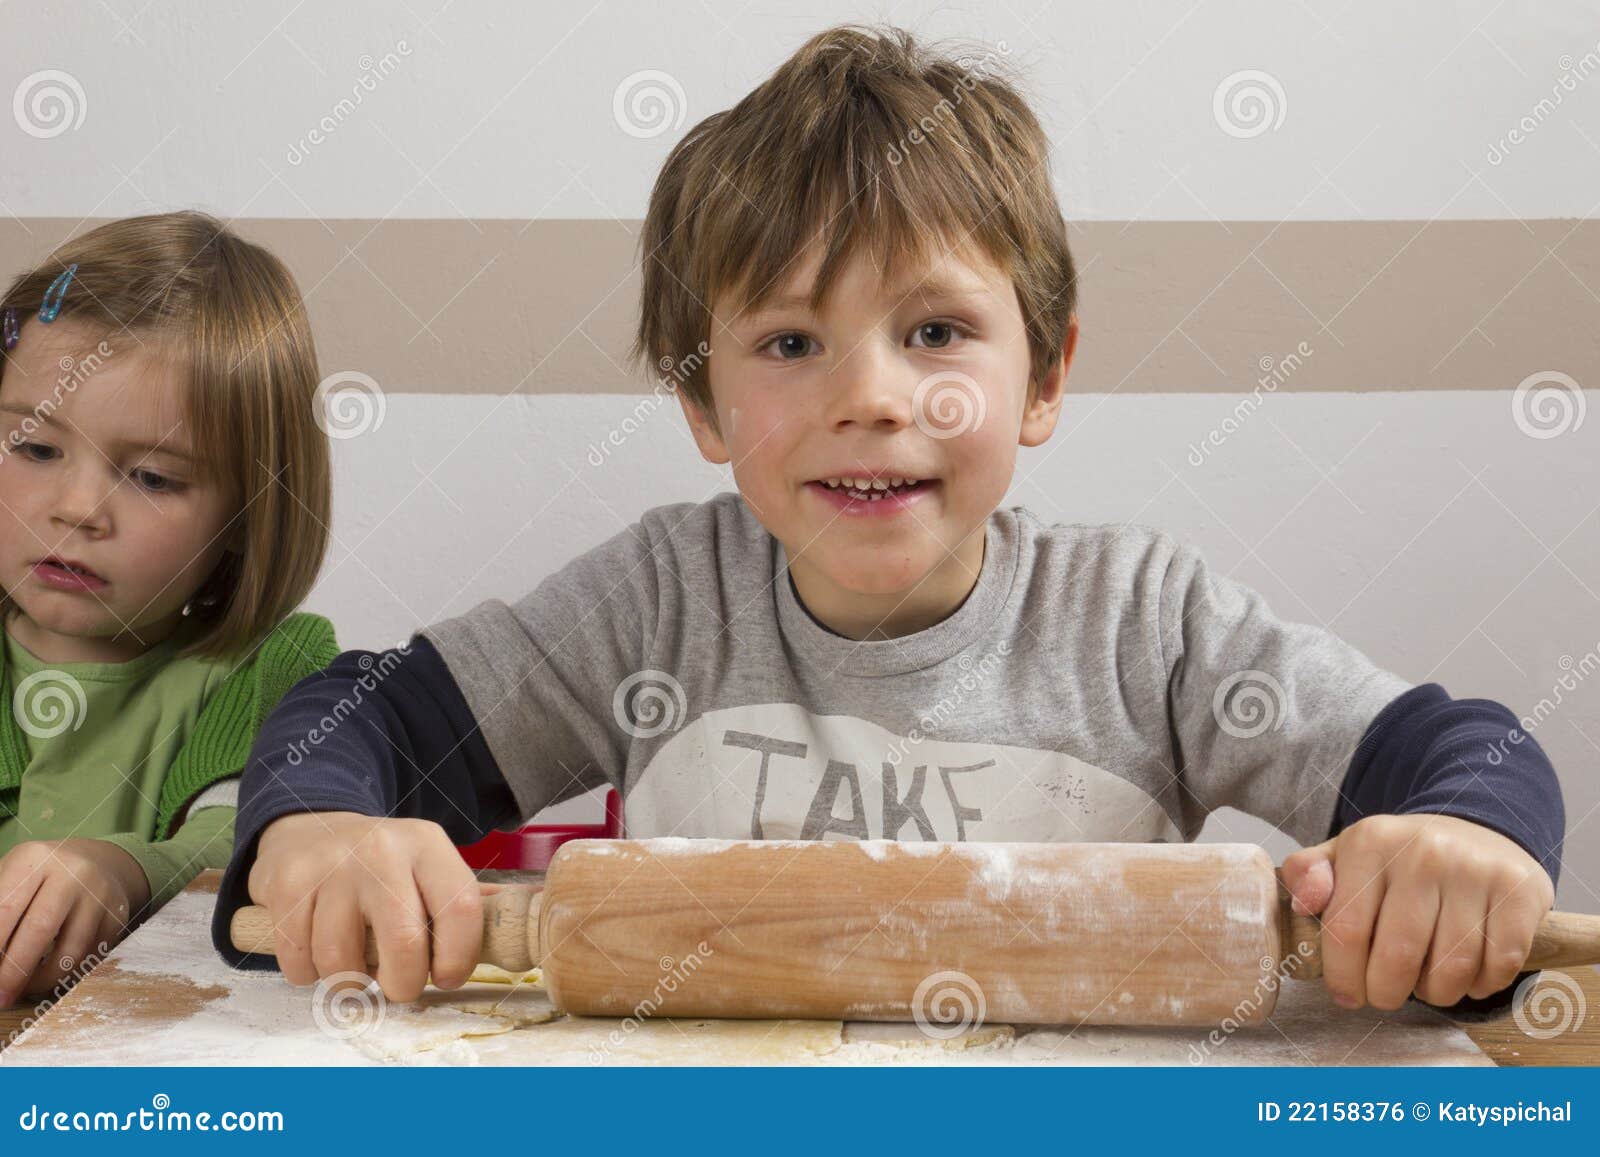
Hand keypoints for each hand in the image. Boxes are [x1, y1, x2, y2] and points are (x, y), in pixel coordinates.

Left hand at [0, 837, 149, 1005]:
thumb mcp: (12, 878)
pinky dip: (68, 973)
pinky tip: (51, 976)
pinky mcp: (118, 913)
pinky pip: (91, 956)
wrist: (94, 861)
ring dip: (42, 980)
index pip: (5, 909)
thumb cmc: (38, 878)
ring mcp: (99, 892)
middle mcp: (72, 871)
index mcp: (34, 858)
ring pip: (71, 950)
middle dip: (15, 972)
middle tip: (0, 998)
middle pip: (39, 930)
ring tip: (25, 989)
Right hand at [248, 812, 482, 1001]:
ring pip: (342, 960)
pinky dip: (307, 973)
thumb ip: (467, 902)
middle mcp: (382, 849)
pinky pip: (299, 960)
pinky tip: (317, 951)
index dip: (458, 959)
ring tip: (355, 965)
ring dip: (349, 982)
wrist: (309, 829)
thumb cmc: (381, 866)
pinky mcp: (287, 884)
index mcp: (427, 845)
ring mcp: (331, 865)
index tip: (446, 977)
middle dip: (404, 984)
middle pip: (404, 943)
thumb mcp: (428, 867)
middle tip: (399, 986)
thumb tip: (524, 926)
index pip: (461, 910)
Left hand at [1281, 813, 1554, 1010]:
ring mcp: (1475, 870)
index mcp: (1372, 842)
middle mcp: (1423, 852)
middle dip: (1385, 993)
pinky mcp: (1520, 892)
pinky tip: (1466, 974)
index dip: (1343, 976)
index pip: (1346, 929)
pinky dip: (1480, 985)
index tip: (1346, 995)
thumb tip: (1303, 905)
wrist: (1477, 833)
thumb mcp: (1346, 855)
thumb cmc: (1399, 860)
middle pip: (1397, 956)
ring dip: (1435, 994)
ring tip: (1424, 984)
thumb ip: (1308, 875)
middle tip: (1384, 996)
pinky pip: (1499, 964)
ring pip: (1450, 968)